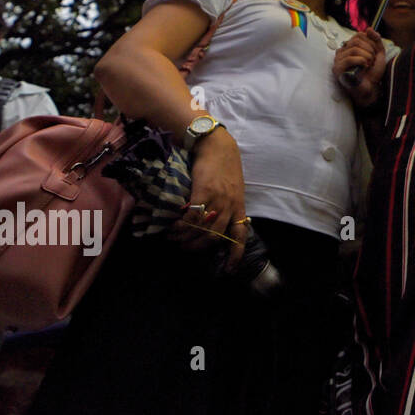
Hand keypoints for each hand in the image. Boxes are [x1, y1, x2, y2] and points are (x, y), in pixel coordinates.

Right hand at [178, 127, 246, 268]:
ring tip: (174, 238)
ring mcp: (218, 199)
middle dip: (199, 247)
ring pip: (202, 229)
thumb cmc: (223, 166)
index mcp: (239, 206)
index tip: (229, 269)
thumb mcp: (232, 188)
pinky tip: (173, 226)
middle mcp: (230, 205)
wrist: (216, 145)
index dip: (235, 254)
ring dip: (186, 238)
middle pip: (216, 237)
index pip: (241, 234)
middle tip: (185, 248)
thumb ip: (226, 205)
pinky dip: (181, 225)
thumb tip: (213, 223)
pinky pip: (192, 217)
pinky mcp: (204, 192)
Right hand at [333, 28, 385, 106]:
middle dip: (369, 49)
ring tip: (369, 64)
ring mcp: (338, 60)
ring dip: (367, 56)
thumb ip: (376, 40)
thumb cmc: (372, 72)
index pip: (359, 35)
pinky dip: (361, 61)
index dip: (370, 42)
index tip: (375, 53)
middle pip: (356, 40)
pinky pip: (349, 58)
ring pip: (353, 49)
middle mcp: (341, 52)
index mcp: (349, 47)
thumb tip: (368, 29)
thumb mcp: (378, 54)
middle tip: (372, 60)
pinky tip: (364, 67)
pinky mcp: (337, 69)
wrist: (371, 88)